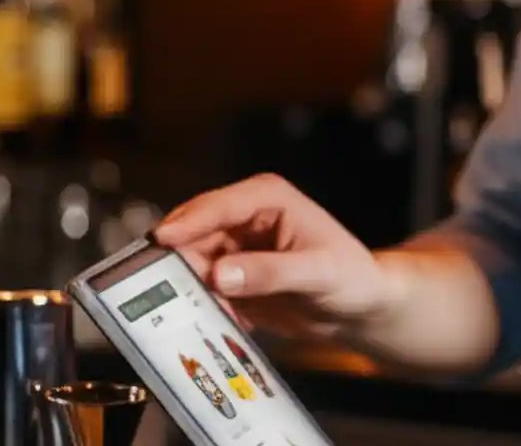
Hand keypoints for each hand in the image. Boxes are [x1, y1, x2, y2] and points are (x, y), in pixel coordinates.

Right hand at [154, 174, 399, 341]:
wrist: (360, 307)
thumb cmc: (352, 278)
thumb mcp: (317, 274)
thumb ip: (269, 273)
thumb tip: (221, 275)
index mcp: (267, 198)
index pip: (219, 206)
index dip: (187, 223)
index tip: (160, 242)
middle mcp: (244, 218)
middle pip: (193, 235)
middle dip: (177, 262)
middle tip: (160, 289)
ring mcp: (233, 248)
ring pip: (190, 265)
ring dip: (187, 290)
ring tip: (192, 313)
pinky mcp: (229, 277)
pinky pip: (200, 291)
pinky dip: (203, 307)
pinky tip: (219, 323)